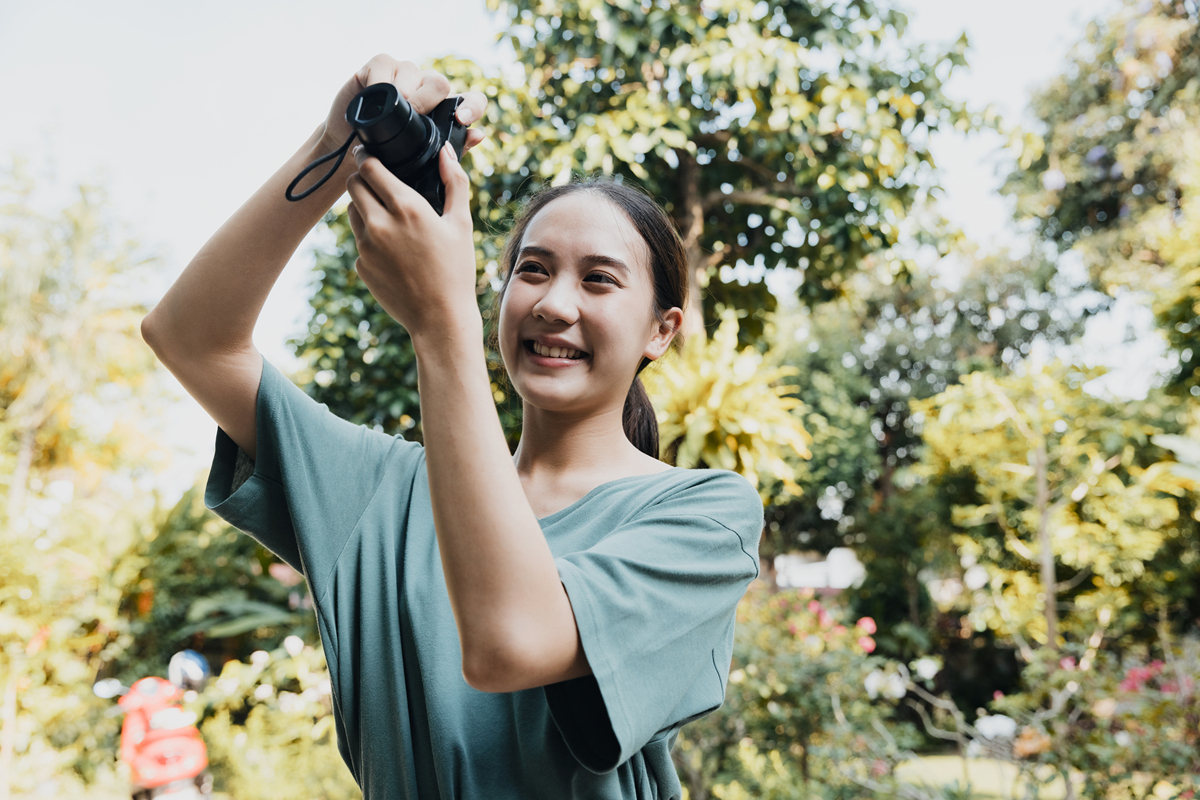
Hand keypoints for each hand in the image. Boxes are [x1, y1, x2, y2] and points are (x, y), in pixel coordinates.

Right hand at [317, 54, 486, 157]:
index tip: (462, 119)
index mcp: (443, 111)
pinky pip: (386, 66)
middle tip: (411, 118)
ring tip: (388, 114)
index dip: (471, 106)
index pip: (471, 100)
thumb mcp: (420, 162)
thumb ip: (451, 153)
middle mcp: (427, 89)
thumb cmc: (386, 156)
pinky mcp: (380, 65)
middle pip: (441, 83)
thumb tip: (478, 135)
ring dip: (402, 95)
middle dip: (427, 102)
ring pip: (414, 74)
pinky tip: (374, 94)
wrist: (349, 149)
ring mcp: (405, 74)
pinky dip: (380, 82)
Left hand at [345, 142, 479, 338]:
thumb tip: (446, 151)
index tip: (371, 155)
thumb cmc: (456, 270)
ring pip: (352, 212)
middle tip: (377, 182)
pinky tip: (393, 250)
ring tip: (388, 217)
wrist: (439, 318)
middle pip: (353, 185)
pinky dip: (371, 238)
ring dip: (365, 207)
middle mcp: (380, 224)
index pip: (369, 167)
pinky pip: (359, 241)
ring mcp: (366, 247)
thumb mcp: (461, 223)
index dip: (368, 157)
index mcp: (406, 207)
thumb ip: (454, 182)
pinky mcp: (360, 266)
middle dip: (363, 179)